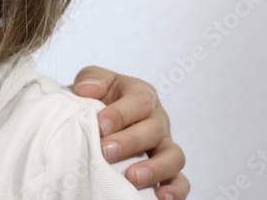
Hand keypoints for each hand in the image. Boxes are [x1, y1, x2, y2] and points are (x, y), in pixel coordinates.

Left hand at [73, 66, 189, 199]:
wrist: (97, 120)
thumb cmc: (97, 99)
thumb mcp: (94, 81)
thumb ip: (91, 78)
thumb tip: (86, 89)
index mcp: (142, 96)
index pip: (139, 101)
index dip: (121, 114)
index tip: (100, 126)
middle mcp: (158, 120)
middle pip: (154, 130)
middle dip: (130, 142)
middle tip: (106, 152)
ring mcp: (165, 146)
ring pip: (173, 157)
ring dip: (154, 169)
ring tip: (132, 179)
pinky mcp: (168, 170)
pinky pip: (181, 181)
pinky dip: (175, 190)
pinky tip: (161, 198)